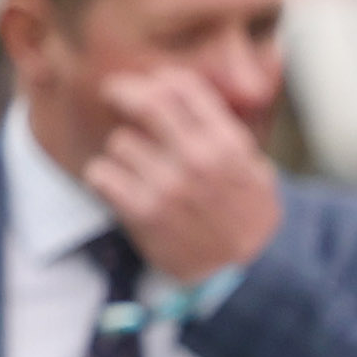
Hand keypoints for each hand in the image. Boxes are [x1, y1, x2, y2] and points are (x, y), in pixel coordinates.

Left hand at [85, 64, 281, 287]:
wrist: (249, 275)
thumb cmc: (248, 218)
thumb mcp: (254, 167)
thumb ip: (223, 131)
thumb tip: (182, 91)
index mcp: (227, 144)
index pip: (182, 87)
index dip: (159, 81)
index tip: (148, 86)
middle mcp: (198, 159)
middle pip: (146, 102)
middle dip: (123, 93)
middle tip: (113, 93)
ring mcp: (169, 186)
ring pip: (120, 142)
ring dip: (123, 154)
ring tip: (138, 172)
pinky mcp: (144, 212)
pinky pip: (102, 174)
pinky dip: (105, 179)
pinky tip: (120, 188)